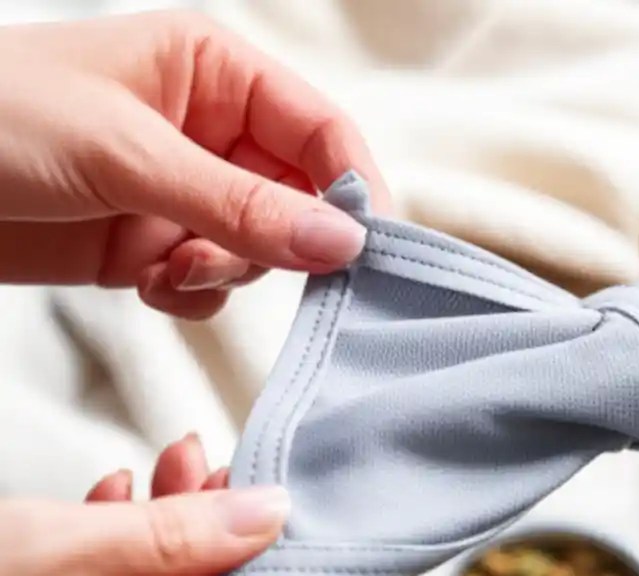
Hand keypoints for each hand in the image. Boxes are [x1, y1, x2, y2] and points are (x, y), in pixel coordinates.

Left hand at [0, 11, 389, 317]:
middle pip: (299, 195)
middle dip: (286, 239)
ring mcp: (181, 189)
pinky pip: (214, 279)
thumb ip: (240, 205)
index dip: (351, 187)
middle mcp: (208, 129)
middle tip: (265, 267)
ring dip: (231, 270)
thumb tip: (342, 242)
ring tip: (175, 266)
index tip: (365, 248)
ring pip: (260, 246)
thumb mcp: (125, 154)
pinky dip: (196, 293)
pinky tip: (152, 283)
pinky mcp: (151, 241)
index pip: (320, 129)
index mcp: (213, 72)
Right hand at [0, 435, 297, 575]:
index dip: (270, 571)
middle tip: (215, 469)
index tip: (271, 501)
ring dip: (168, 541)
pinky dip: (116, 567)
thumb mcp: (39, 553)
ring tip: (172, 465)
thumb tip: (264, 514)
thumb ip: (162, 535)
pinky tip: (115, 504)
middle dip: (217, 540)